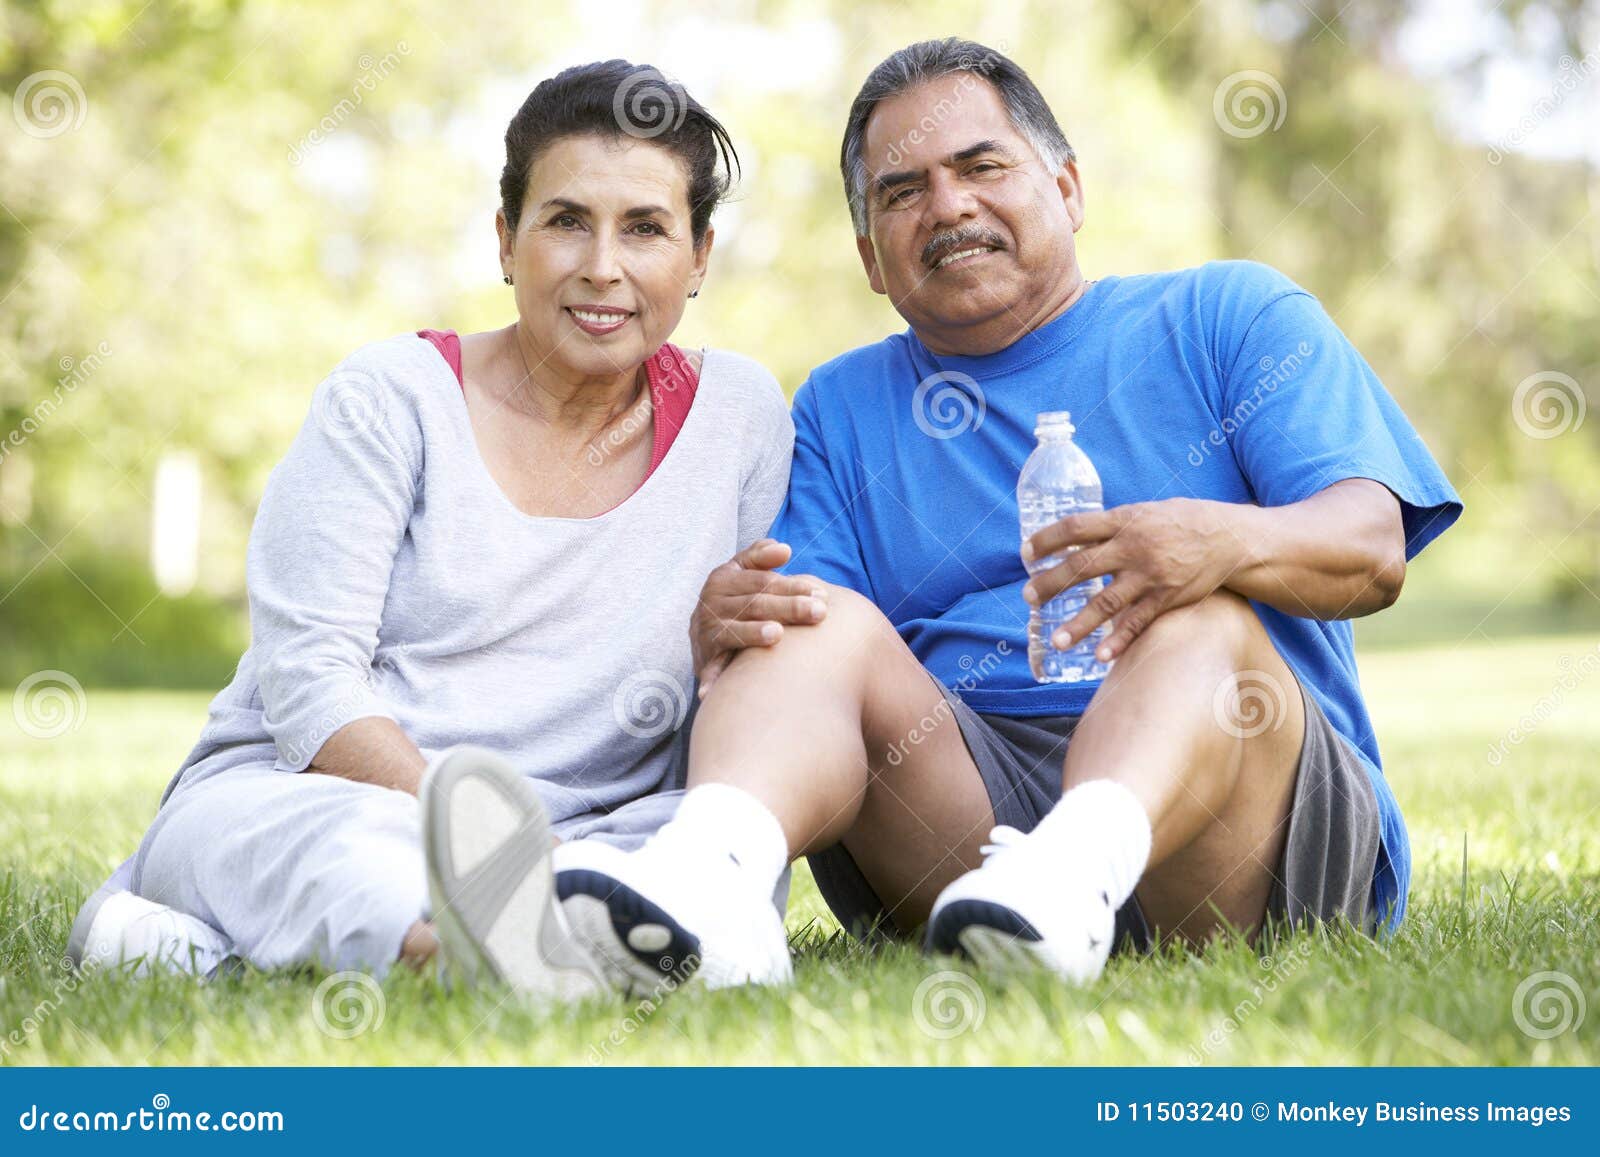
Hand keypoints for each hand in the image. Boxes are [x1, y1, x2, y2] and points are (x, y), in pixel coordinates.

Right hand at [691, 539, 828, 697]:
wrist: (701, 634)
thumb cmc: (734, 599)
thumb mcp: (741, 572)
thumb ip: (760, 556)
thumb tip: (785, 548)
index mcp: (723, 579)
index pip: (762, 581)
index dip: (791, 586)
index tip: (820, 594)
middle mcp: (713, 603)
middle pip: (755, 603)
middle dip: (788, 607)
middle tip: (820, 612)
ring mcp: (707, 631)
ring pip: (735, 631)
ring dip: (753, 633)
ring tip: (778, 634)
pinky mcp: (705, 658)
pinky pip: (713, 667)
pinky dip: (714, 678)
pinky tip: (719, 688)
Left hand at [1020, 498, 1243, 660]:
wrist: (1228, 537)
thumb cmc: (1181, 522)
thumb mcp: (1145, 512)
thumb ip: (1113, 526)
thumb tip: (1074, 538)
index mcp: (1125, 520)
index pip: (1076, 527)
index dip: (1048, 539)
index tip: (1026, 552)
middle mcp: (1134, 547)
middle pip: (1082, 567)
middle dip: (1051, 583)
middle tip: (1028, 597)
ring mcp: (1150, 575)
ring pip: (1106, 601)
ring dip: (1078, 624)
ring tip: (1055, 641)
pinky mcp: (1167, 597)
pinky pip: (1138, 622)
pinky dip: (1118, 640)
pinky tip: (1099, 656)